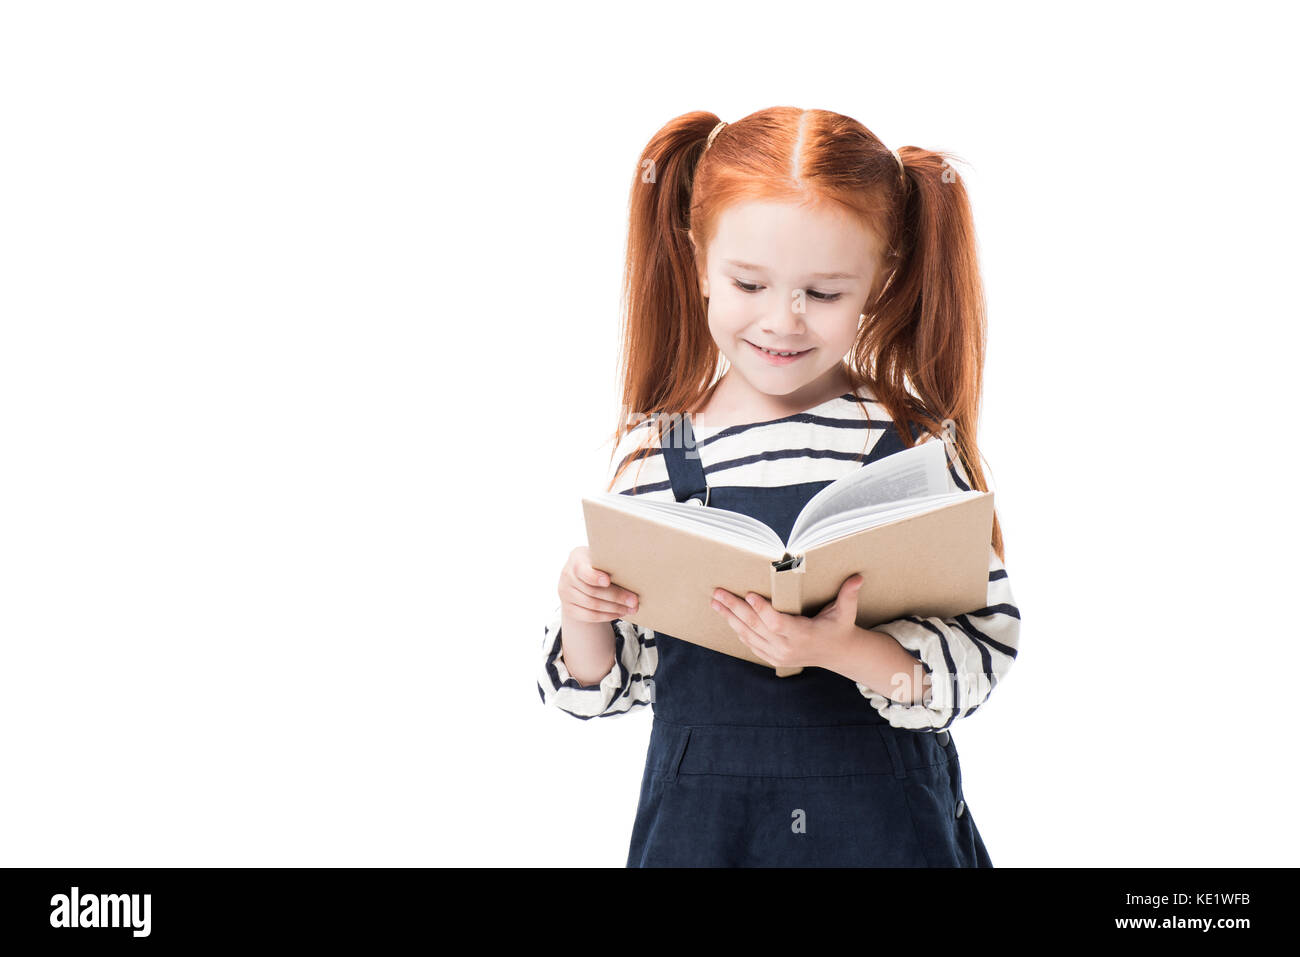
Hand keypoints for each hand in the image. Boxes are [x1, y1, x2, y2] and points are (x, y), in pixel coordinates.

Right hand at [557, 546, 639, 622]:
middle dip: (616, 597)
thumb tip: (634, 569)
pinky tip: (620, 613)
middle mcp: (567, 576)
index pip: (582, 570)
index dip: (594, 577)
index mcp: (576, 559)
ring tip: (631, 608)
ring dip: (615, 608)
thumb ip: (610, 561)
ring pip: (593, 605)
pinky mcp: (569, 609)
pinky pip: (590, 616)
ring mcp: (566, 594)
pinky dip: (607, 616)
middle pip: (592, 591)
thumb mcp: (600, 557)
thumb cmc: (597, 564)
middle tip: (634, 601)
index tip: (607, 581)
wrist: (579, 577)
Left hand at [709, 573, 864, 670]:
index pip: (777, 623)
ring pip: (747, 634)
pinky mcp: (771, 658)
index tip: (748, 594)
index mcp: (803, 635)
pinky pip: (749, 642)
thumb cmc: (839, 627)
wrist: (836, 654)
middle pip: (755, 627)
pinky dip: (737, 628)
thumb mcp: (846, 612)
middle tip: (718, 593)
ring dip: (729, 617)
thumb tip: (858, 578)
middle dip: (735, 608)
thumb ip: (848, 595)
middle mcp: (787, 647)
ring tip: (715, 601)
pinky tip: (726, 615)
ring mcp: (777, 655)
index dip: (762, 610)